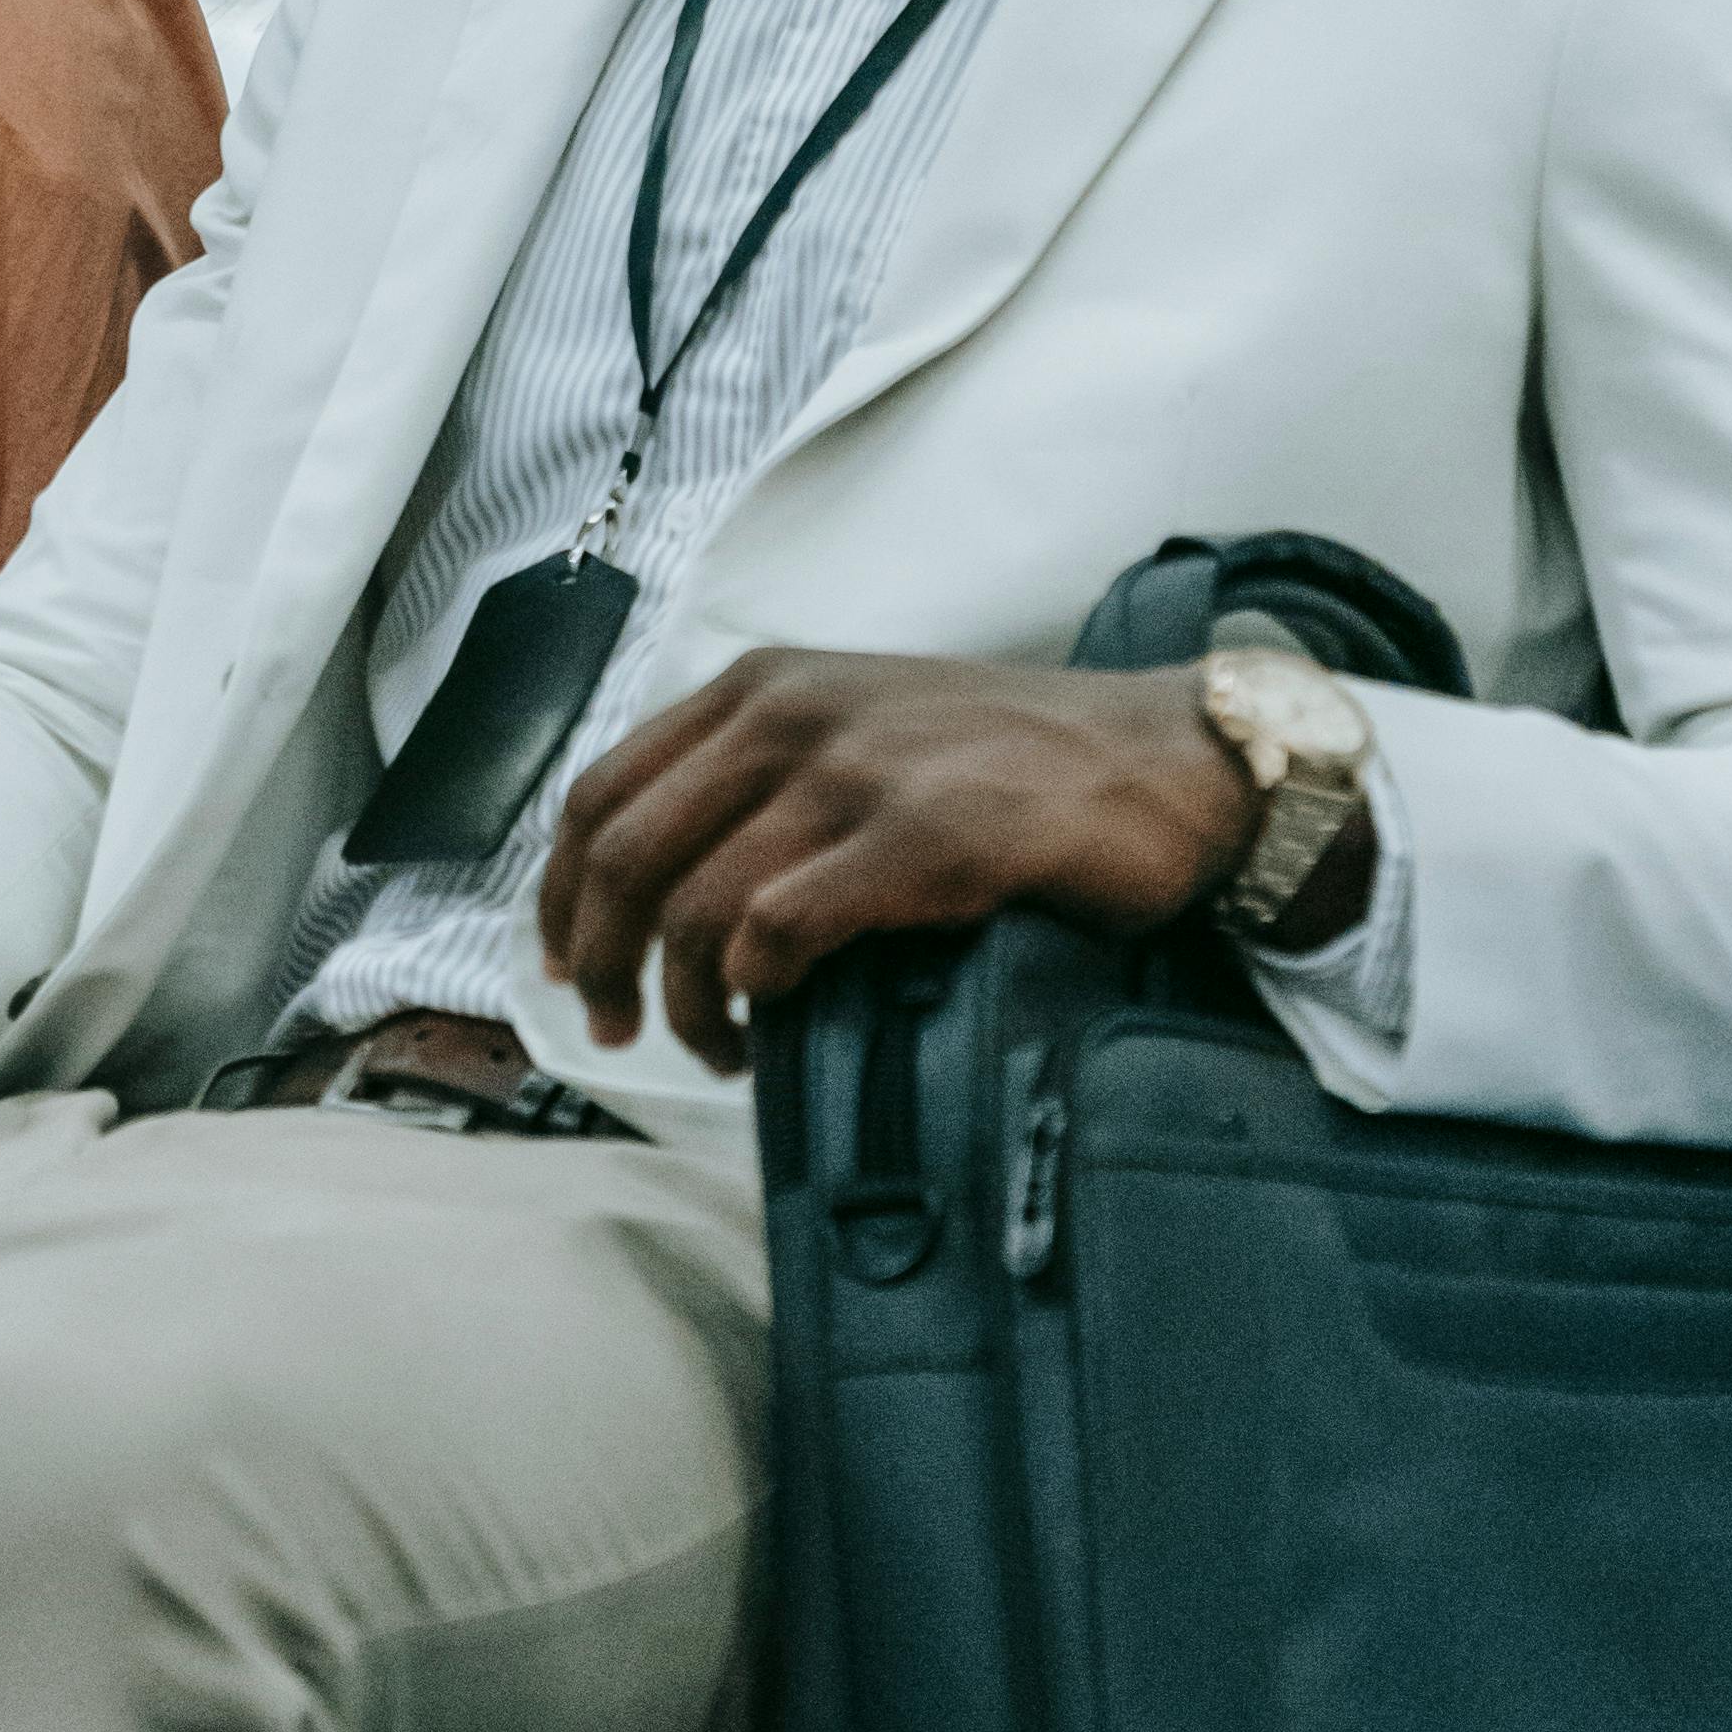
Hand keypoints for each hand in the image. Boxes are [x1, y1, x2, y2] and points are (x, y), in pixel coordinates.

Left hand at [539, 650, 1254, 1077]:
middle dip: (598, 959)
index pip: (600, 790)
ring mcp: (856, 770)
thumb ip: (766, 780)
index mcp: (763, 685)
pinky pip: (780, 929)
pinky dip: (757, 990)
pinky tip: (776, 1018)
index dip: (559, 892)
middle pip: (622, 854)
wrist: (1172, 761)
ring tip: (717, 1045)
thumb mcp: (865, 730)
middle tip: (619, 1029)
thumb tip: (666, 889)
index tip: (565, 962)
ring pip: (692, 906)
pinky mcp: (922, 838)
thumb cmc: (1019, 764)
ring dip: (685, 1001)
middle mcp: (791, 712)